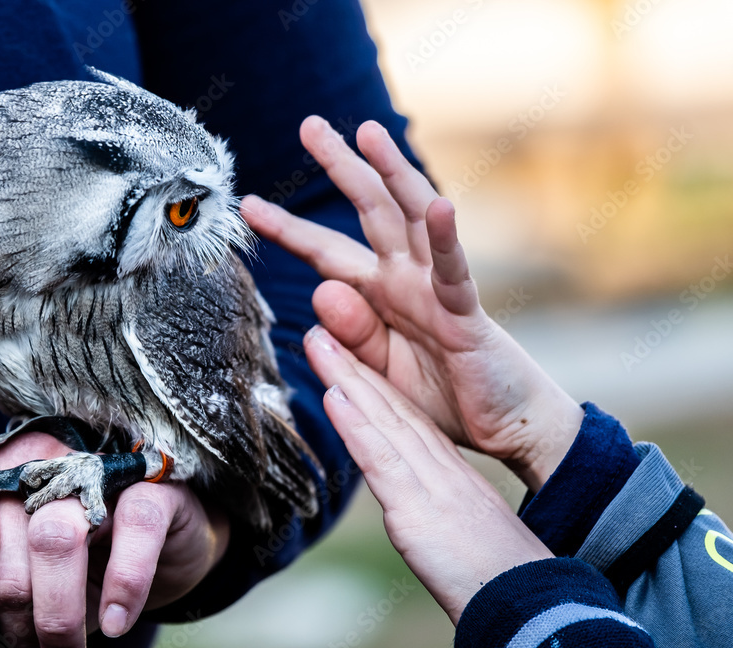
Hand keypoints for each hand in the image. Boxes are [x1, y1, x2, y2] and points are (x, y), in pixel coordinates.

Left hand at [0, 433, 228, 647]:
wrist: (161, 537)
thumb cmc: (76, 551)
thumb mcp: (11, 563)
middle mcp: (43, 458)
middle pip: (7, 546)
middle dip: (15, 618)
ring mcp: (100, 469)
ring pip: (57, 537)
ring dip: (58, 613)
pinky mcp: (154, 486)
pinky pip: (133, 529)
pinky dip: (123, 585)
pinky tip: (116, 621)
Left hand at [241, 116, 583, 490]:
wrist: (497, 423)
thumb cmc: (439, 393)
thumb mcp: (378, 369)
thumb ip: (351, 335)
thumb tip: (320, 292)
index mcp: (379, 293)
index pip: (326, 252)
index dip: (288, 230)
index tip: (247, 207)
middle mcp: (405, 278)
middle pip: (370, 211)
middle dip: (341, 166)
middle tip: (310, 125)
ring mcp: (436, 288)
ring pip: (413, 220)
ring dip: (393, 174)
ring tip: (370, 133)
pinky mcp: (465, 312)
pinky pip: (455, 272)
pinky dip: (448, 239)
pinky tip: (440, 206)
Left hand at [304, 325, 552, 623]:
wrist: (533, 609)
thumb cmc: (501, 583)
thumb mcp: (469, 540)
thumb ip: (438, 516)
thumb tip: (411, 515)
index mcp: (454, 479)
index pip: (409, 422)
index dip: (377, 389)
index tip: (350, 362)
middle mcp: (443, 473)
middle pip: (395, 410)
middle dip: (357, 370)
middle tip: (324, 334)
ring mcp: (433, 488)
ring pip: (385, 422)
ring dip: (348, 380)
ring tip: (321, 344)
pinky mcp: (422, 512)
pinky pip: (384, 460)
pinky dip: (356, 426)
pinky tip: (333, 396)